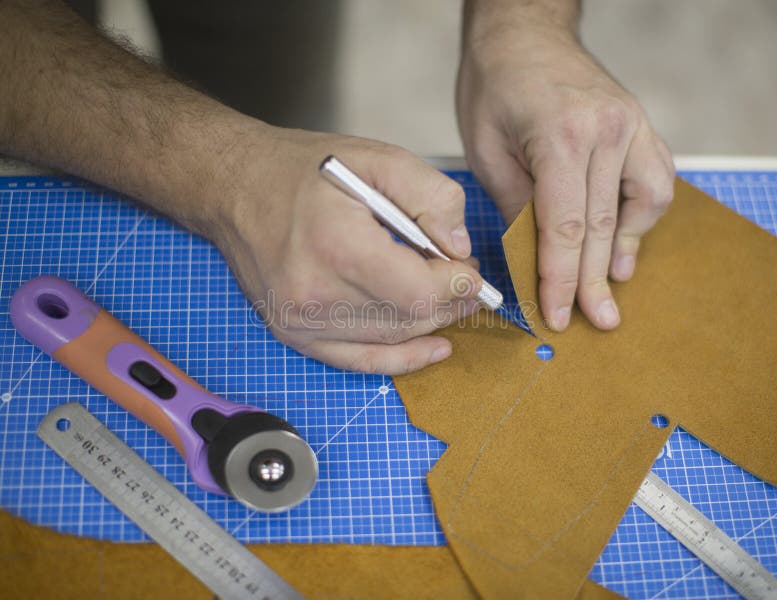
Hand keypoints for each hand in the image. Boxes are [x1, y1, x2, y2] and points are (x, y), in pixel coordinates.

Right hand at [207, 127, 481, 373]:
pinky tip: (434, 348)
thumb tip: (460, 247)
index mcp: (336, 245)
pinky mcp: (295, 334)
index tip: (472, 270)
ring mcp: (300, 321)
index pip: (418, 290)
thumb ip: (430, 196)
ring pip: (391, 339)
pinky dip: (402, 359)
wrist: (235, 189)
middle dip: (451, 302)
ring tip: (451, 299)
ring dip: (431, 322)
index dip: (457, 285)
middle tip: (469, 282)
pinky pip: (360, 361)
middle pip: (409, 318)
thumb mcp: (376, 159)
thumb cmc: (303, 171)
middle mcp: (314, 293)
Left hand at [457, 19, 674, 331]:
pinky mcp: (640, 124)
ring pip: (642, 204)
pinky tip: (622, 238)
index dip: (561, 279)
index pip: (565, 228)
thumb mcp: (487, 150)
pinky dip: (641, 214)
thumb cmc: (494, 86)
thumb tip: (537, 258)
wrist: (522, 30)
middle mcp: (607, 131)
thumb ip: (517, 205)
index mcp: (561, 137)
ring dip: (624, 249)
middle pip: (603, 225)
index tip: (556, 315)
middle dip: (594, 281)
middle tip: (599, 322)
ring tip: (610, 283)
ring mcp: (631, 124)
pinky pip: (655, 179)